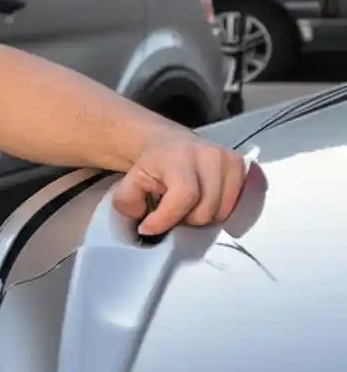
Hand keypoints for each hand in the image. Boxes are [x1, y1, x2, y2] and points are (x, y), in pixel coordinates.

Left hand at [111, 134, 246, 235]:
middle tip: (172, 212)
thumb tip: (142, 222)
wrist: (170, 144)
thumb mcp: (131, 180)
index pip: (184, 196)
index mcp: (180, 157)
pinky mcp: (243, 168)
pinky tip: (205, 202)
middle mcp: (211, 156)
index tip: (147, 228)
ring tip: (188, 206)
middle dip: (185, 220)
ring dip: (202, 216)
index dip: (166, 218)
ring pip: (222, 212)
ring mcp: (231, 161)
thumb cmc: (152, 166)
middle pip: (205, 210)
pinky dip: (219, 210)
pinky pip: (237, 205)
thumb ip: (127, 200)